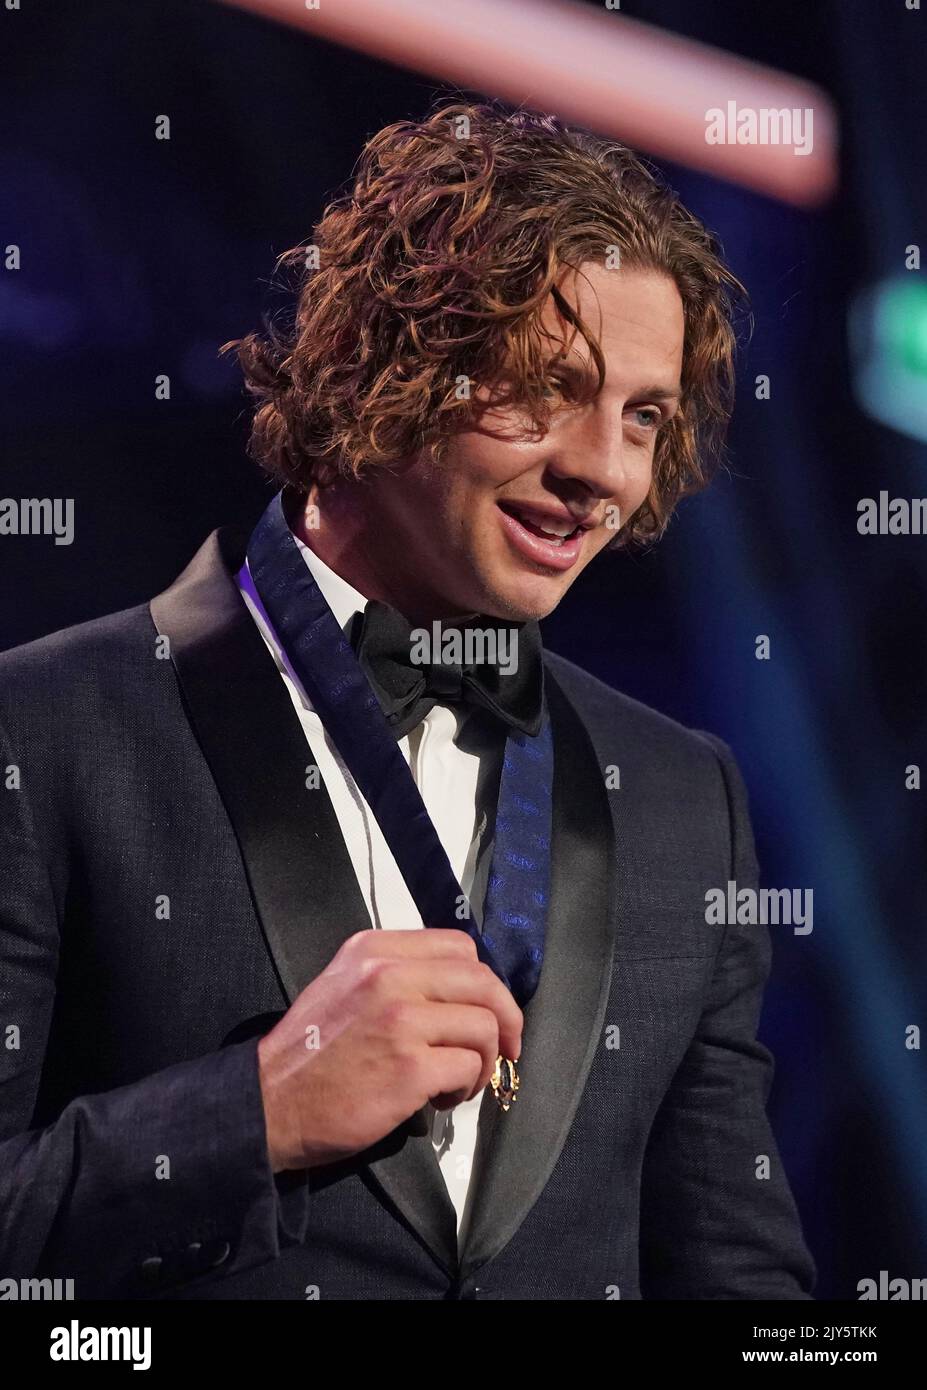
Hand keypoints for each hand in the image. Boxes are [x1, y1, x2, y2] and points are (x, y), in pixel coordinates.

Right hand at [256, 928, 522, 1172]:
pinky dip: (467, 1086)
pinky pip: (468, 1067)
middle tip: (506, 1049)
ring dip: (485, 1060)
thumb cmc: (309, 1053)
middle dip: (506, 1019)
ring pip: (484, 1027)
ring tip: (461, 1081)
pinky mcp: (409, 1068)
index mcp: (375, 950)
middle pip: (483, 983)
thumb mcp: (344, 985)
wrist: (269, 1104)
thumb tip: (459, 990)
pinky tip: (442, 1099)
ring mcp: (401, 1020)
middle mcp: (389, 975)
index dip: (484, 981)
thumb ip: (396, 974)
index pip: (460, 947)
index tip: (487, 1009)